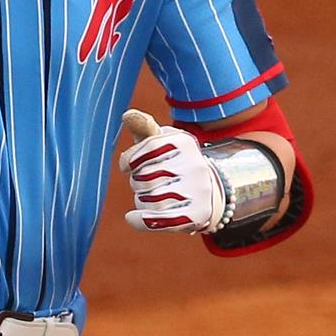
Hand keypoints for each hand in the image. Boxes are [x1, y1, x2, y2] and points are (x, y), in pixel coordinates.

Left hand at [117, 109, 228, 234]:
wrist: (209, 192)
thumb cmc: (173, 163)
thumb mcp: (162, 142)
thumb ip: (143, 128)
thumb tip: (127, 114)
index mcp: (185, 142)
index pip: (146, 147)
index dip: (130, 160)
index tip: (128, 165)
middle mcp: (195, 165)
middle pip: (143, 176)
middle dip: (137, 182)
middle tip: (148, 183)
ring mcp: (198, 191)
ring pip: (148, 199)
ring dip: (141, 200)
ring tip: (153, 197)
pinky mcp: (197, 215)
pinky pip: (161, 220)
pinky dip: (142, 220)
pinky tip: (132, 218)